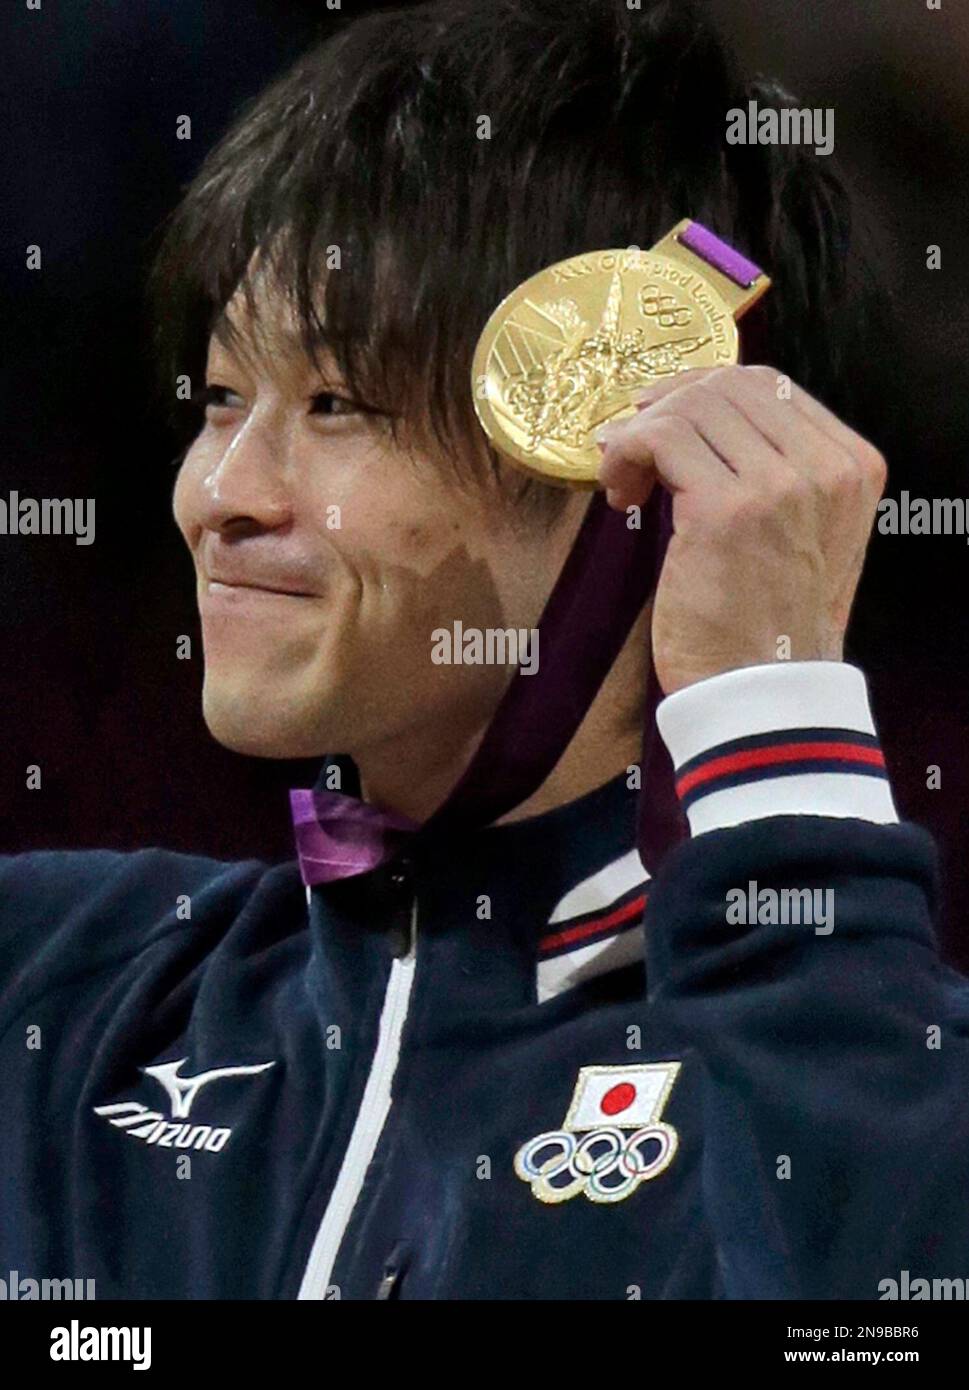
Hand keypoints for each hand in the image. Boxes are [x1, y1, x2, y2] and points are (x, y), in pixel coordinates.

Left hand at [595, 365, 887, 695]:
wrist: (760, 695)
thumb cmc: (766, 625)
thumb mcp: (801, 535)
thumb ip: (774, 472)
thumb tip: (695, 413)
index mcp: (853, 466)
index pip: (769, 386)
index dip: (703, 390)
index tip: (662, 419)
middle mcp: (826, 467)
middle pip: (726, 387)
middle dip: (666, 408)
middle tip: (631, 447)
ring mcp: (779, 485)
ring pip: (689, 407)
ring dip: (638, 435)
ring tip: (624, 482)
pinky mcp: (724, 509)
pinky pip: (659, 440)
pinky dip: (626, 455)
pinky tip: (620, 497)